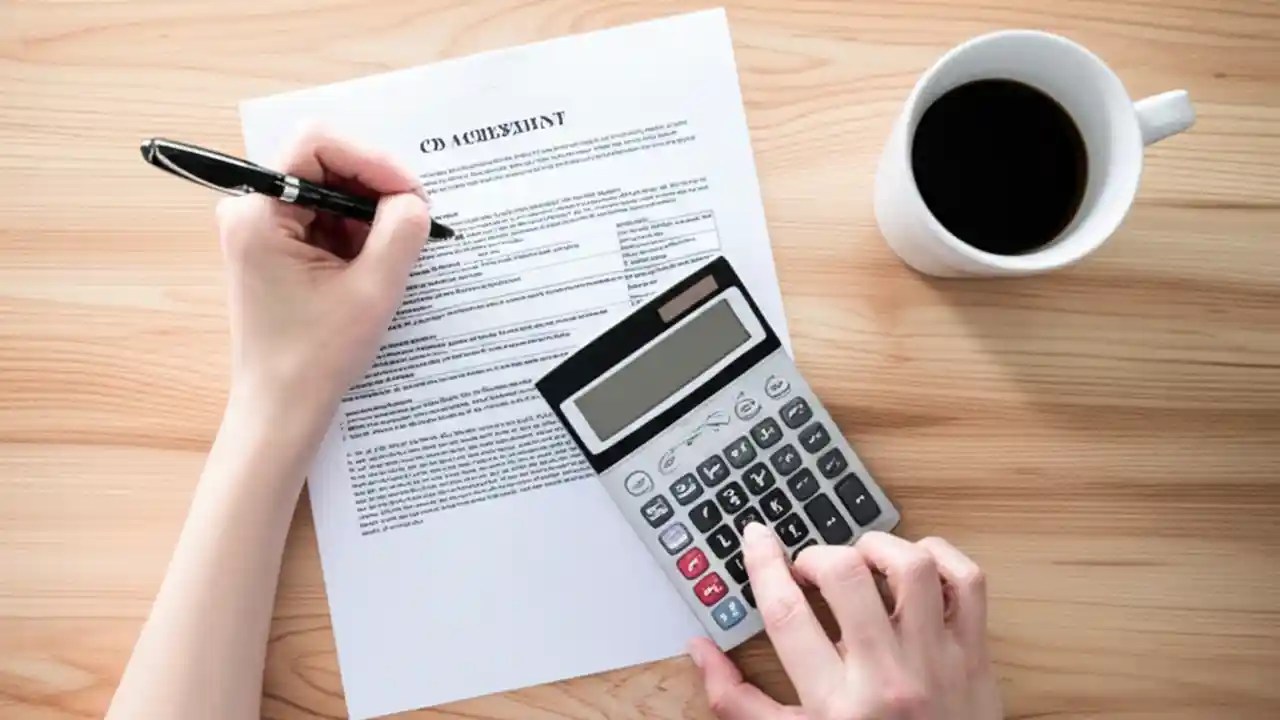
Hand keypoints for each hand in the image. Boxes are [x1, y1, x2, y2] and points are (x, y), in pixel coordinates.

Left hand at [214, 127, 430, 432]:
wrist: (282, 409)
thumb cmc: (316, 358)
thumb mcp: (372, 291)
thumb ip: (399, 232)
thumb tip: (414, 200)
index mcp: (259, 214)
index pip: (316, 142)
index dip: (372, 158)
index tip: (410, 193)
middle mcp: (252, 210)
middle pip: (325, 162)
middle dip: (376, 188)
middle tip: (415, 221)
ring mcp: (262, 228)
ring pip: (331, 189)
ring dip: (370, 214)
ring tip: (394, 253)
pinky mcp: (277, 247)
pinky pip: (326, 217)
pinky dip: (358, 233)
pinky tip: (376, 264)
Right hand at [689, 526, 1001, 719]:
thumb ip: (739, 700)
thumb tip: (700, 650)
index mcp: (834, 704)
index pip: (788, 614)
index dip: (764, 564)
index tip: (756, 537)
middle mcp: (886, 678)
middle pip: (847, 577)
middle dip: (819, 556)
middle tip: (812, 569)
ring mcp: (937, 661)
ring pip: (911, 567)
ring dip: (879, 548)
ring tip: (863, 561)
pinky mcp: (975, 654)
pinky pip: (967, 581)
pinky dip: (941, 557)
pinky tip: (916, 568)